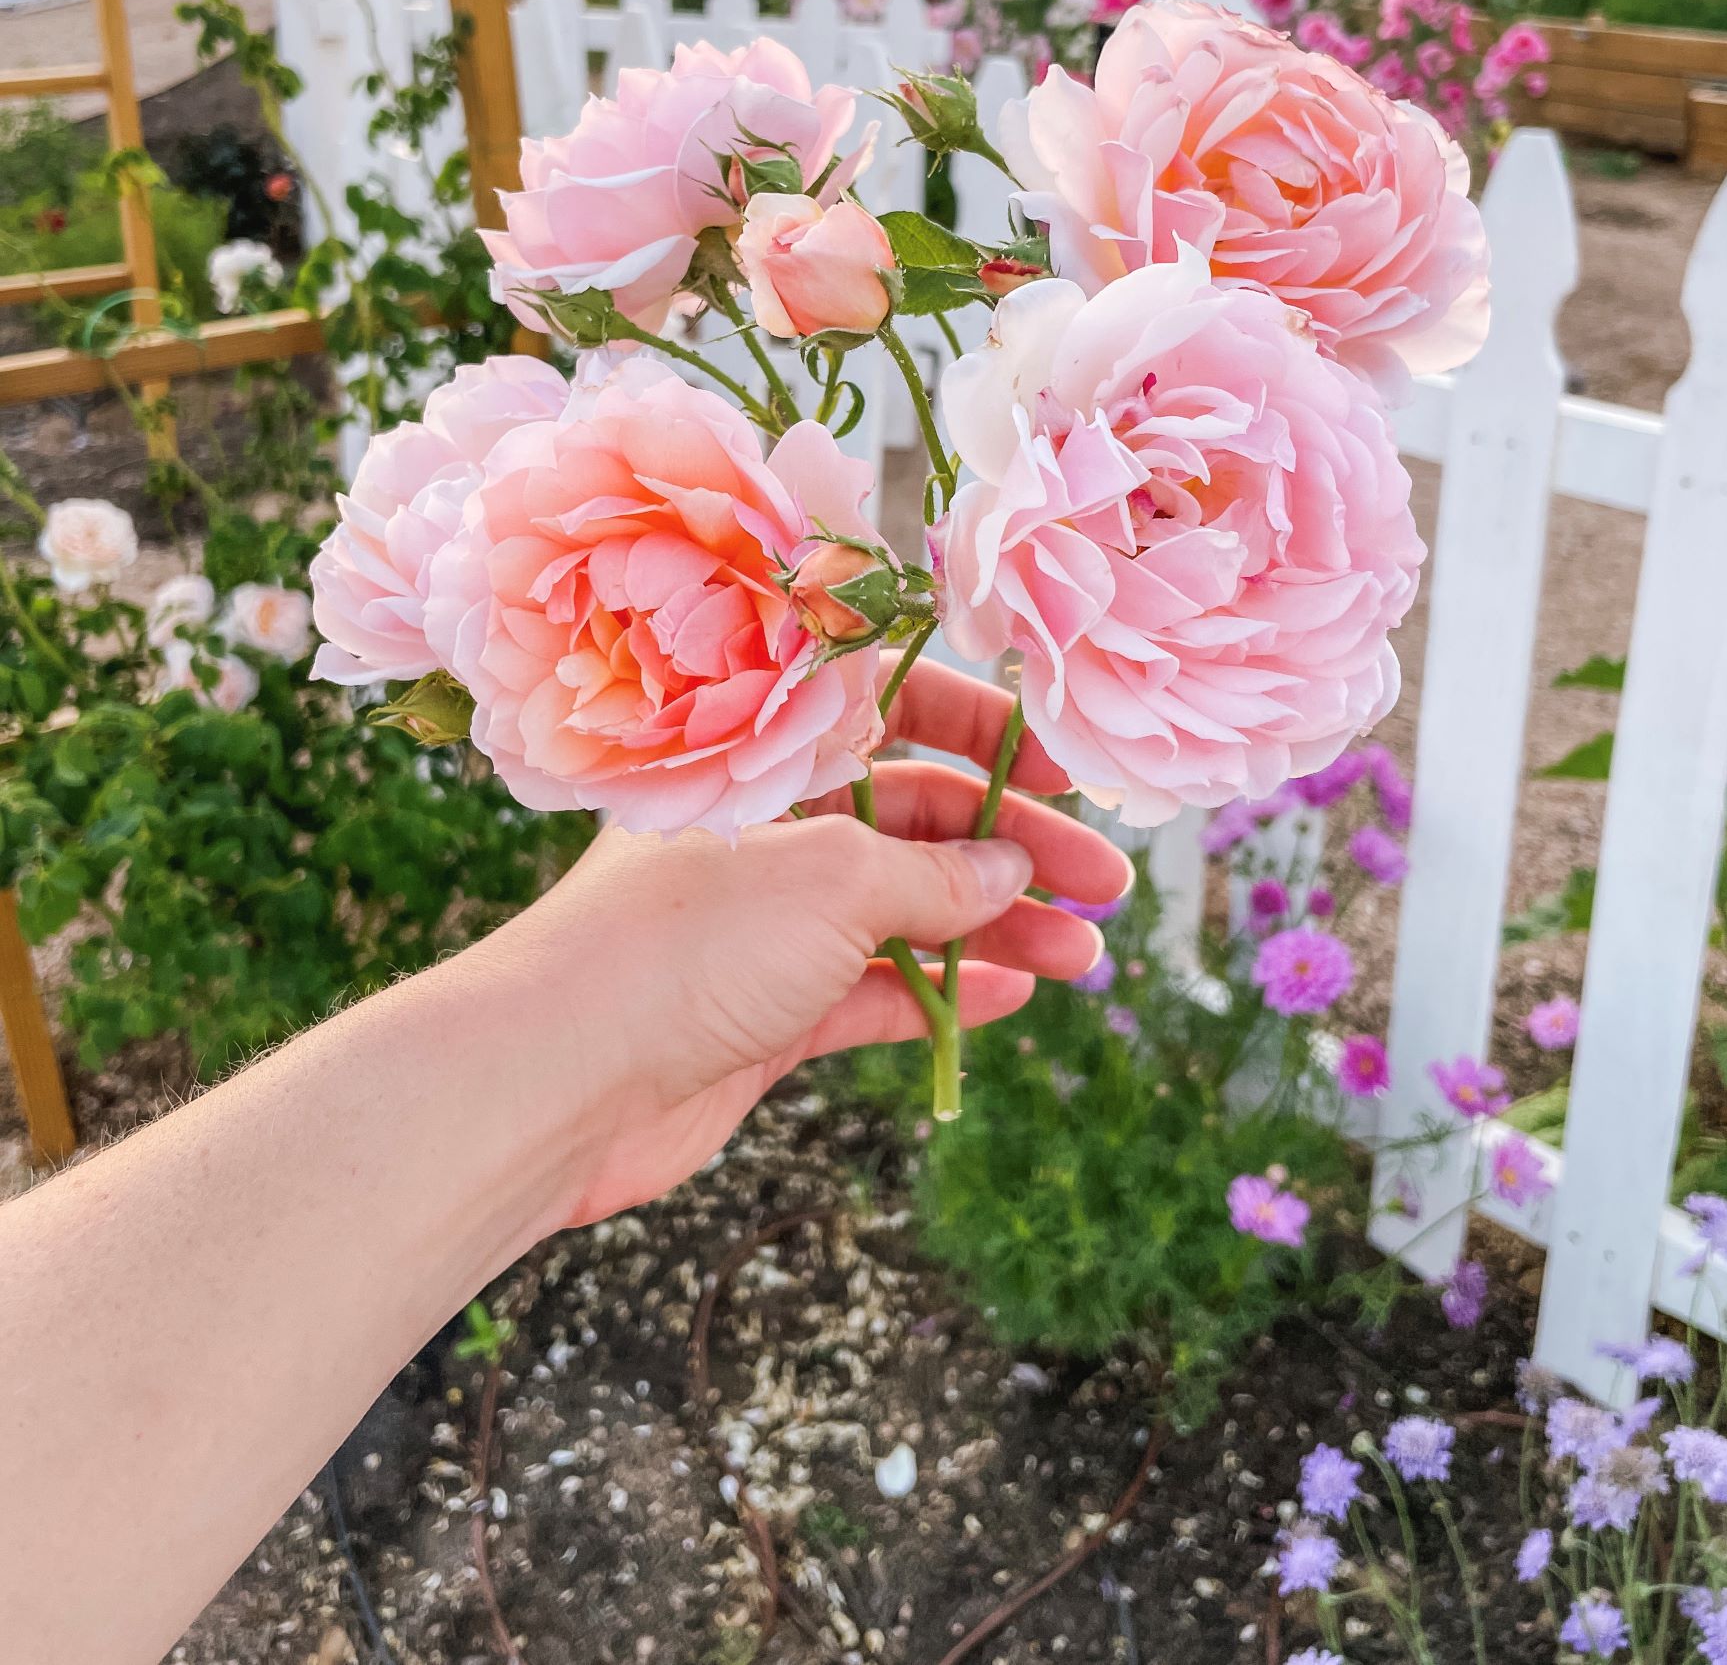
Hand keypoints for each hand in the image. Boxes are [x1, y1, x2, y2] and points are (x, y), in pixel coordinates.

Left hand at [505, 658, 1130, 1227]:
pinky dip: (942, 991)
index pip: (893, 708)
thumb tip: (1009, 868)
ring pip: (905, 909)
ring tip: (1083, 955)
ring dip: (996, 927)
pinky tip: (1012, 995)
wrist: (562, 1079)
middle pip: (915, 816)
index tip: (1063, 769)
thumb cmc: (689, 943)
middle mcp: (770, 829)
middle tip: (1104, 886)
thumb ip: (934, 872)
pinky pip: (873, 990)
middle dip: (1014, 846)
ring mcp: (767, 923)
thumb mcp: (835, 881)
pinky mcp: (766, 1011)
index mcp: (771, 757)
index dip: (982, 732)